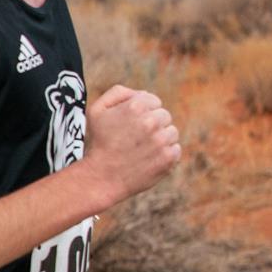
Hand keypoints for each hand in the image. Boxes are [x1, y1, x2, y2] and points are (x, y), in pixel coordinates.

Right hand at [81, 85, 180, 205]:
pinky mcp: (168, 157)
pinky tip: (148, 160)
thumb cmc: (98, 143)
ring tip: (141, 150)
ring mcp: (161, 140)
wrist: (100, 178)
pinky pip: (175, 150)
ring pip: (172, 132)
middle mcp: (151, 120)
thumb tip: (143, 93)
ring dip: (160, 140)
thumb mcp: (96, 111)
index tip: (130, 126)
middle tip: (134, 140)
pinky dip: (164, 155)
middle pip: (164, 116)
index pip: (154, 101)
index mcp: (136, 105)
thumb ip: (118, 93)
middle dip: (152, 126)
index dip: (142, 114)